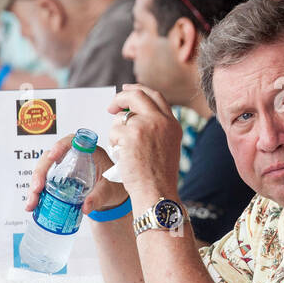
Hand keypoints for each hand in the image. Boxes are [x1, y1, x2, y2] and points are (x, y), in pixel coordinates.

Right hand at [25, 132, 122, 213]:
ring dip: (34, 186)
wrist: (112, 196)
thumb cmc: (114, 186)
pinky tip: (32, 205)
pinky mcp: (57, 179)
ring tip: (32, 203)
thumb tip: (85, 207)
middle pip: (50, 158)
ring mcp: (62, 168)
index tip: (53, 156)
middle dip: (40, 173)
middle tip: (37, 189)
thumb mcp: (109, 190)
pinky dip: (36, 194)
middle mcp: (71, 156)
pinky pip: (43, 183)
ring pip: (42, 171)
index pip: (71, 141)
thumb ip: (99, 197)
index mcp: (87, 151)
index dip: (60, 146)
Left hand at [104, 85, 182, 203]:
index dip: (139, 90)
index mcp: (172, 124)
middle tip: (111, 107)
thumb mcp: (167, 147)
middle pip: (137, 95)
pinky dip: (114, 144)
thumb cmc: (158, 177)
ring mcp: (146, 125)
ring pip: (121, 118)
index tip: (127, 90)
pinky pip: (113, 131)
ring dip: (116, 133)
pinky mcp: (131, 134)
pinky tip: (123, 158)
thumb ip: (156, 128)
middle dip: (121, 97)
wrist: (157, 193)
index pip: (156, 96)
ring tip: (125, 152)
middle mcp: (161, 121)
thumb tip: (132, 115)